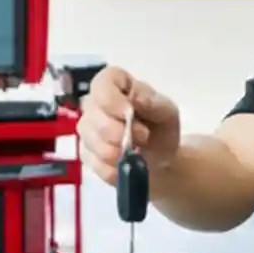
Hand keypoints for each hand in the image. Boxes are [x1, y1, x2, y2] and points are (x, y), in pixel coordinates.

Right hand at [78, 65, 181, 184]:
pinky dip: (116, 168)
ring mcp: (87, 129)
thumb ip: (152, 102)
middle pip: (94, 117)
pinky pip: (96, 164)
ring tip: (137, 152)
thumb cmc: (161, 128)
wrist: (159, 159)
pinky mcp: (85, 154)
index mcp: (115, 84)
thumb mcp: (167, 112)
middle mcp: (94, 103)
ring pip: (93, 142)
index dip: (112, 100)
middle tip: (143, 137)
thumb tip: (134, 97)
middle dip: (120, 133)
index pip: (101, 84)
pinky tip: (127, 164)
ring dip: (119, 152)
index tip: (128, 114)